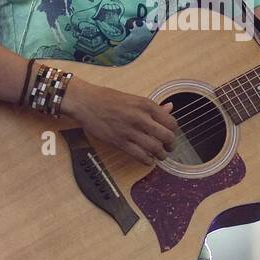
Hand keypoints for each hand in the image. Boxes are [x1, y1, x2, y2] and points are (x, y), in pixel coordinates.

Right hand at [60, 80, 177, 166]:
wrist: (86, 102)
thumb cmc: (108, 99)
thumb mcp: (134, 98)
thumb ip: (153, 106)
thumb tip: (170, 108)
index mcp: (146, 105)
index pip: (171, 122)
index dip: (173, 131)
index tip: (170, 134)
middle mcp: (141, 118)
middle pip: (167, 137)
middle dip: (170, 145)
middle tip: (168, 148)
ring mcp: (130, 131)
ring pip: (155, 149)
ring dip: (160, 155)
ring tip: (159, 155)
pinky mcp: (120, 142)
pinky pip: (140, 156)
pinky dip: (147, 160)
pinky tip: (147, 159)